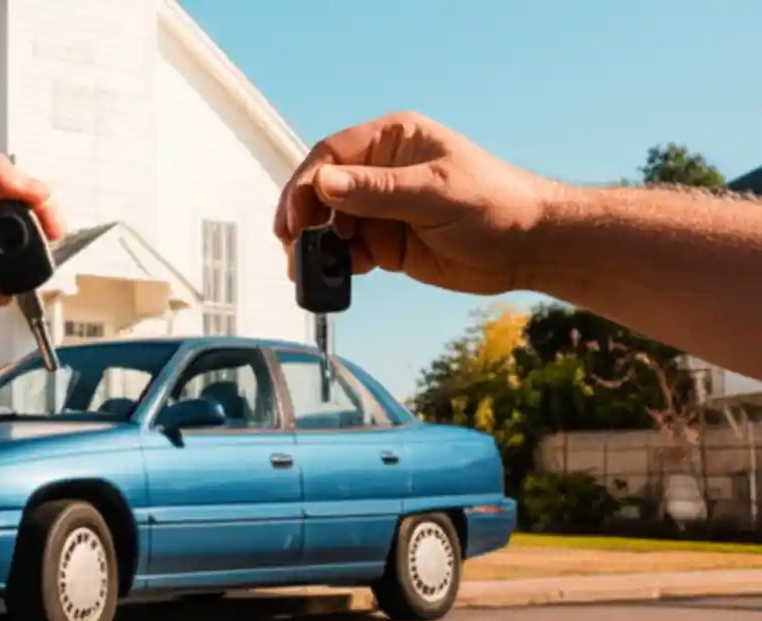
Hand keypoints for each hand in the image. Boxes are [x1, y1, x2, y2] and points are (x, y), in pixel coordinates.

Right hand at [273, 111, 556, 294]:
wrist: (530, 247)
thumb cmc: (494, 205)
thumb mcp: (434, 193)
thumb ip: (377, 190)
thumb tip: (322, 184)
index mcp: (392, 140)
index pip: (331, 155)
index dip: (306, 185)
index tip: (293, 219)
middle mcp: (381, 170)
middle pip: (322, 191)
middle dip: (304, 220)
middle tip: (292, 249)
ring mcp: (382, 208)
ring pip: (331, 225)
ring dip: (316, 247)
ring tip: (306, 272)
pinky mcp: (386, 243)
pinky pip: (349, 252)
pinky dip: (338, 265)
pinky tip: (335, 278)